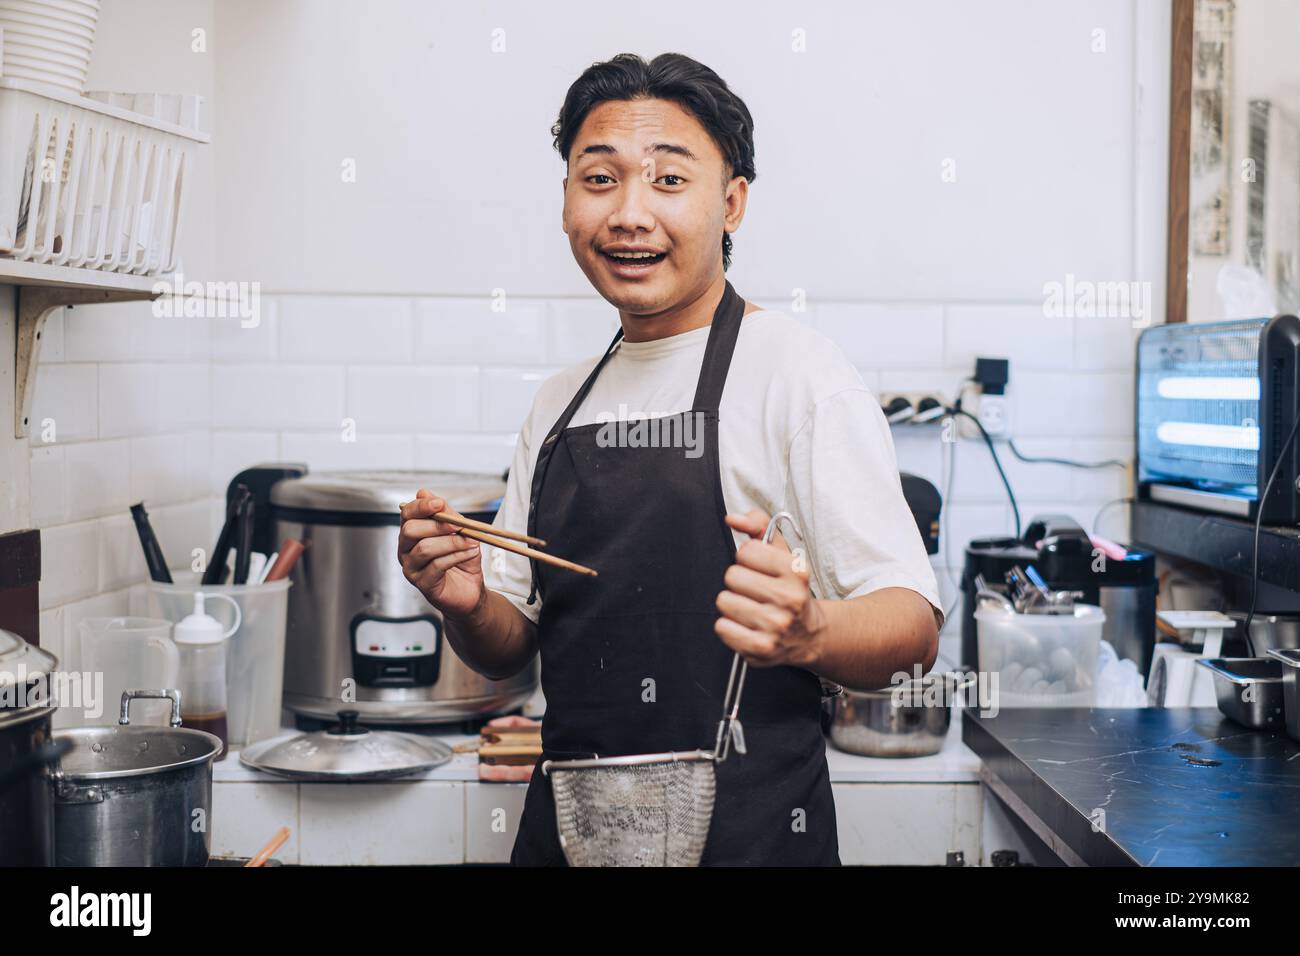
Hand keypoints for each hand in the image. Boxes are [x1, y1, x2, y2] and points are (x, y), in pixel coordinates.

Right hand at [398, 489, 484, 619]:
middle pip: (410, 530)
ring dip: (452, 542)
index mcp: (411, 533)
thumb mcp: (459, 530)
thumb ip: (445, 513)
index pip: (407, 514)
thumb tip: (424, 492)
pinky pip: (436, 565)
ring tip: (471, 541)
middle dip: (437, 525)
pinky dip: (456, 556)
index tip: (439, 503)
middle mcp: (405, 550)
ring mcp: (411, 568)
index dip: (421, 506)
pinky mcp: (422, 583)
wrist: (470, 589)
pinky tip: (470, 553)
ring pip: (424, 548)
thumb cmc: (462, 559)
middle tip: (459, 524)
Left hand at [714, 509, 826, 667]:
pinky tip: (746, 626)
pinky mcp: (761, 648)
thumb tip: (731, 519)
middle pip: (732, 577)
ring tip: (751, 609)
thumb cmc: (789, 588)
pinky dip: (728, 626)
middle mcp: (790, 599)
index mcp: (797, 571)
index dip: (747, 558)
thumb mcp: (782, 552)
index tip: (760, 569)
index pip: (746, 551)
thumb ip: (757, 525)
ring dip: (732, 604)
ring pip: (724, 601)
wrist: (808, 635)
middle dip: (738, 582)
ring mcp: (776, 626)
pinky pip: (722, 627)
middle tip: (755, 592)